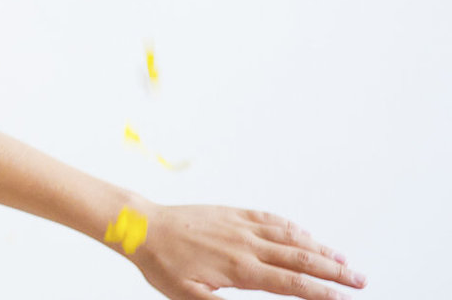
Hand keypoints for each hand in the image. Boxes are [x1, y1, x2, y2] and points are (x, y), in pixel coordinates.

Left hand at [125, 203, 364, 299]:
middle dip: (335, 271)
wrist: (141, 226)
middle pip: (301, 258)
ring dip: (321, 248)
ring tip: (344, 260)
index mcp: (240, 269)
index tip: (346, 299)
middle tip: (361, 280)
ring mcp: (241, 225)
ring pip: (291, 236)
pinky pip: (270, 219)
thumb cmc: (163, 265)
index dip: (323, 293)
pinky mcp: (232, 213)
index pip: (293, 283)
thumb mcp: (190, 297)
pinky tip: (306, 234)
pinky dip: (293, 228)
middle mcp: (246, 244)